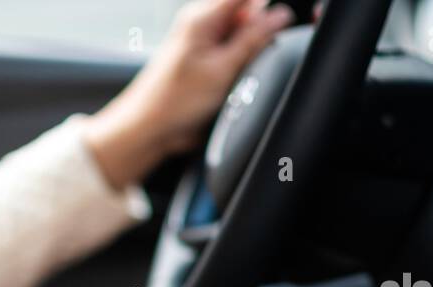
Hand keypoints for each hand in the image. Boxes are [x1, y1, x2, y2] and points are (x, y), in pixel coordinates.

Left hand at [84, 0, 294, 189]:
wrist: (148, 129)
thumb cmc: (174, 101)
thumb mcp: (222, 69)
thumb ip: (253, 40)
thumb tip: (280, 16)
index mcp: (203, 16)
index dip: (266, 7)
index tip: (284, 20)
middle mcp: (201, 23)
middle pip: (245, 12)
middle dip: (259, 29)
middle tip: (257, 56)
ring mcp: (201, 41)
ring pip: (240, 33)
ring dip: (248, 50)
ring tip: (238, 74)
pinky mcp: (202, 59)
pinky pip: (230, 51)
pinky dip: (238, 62)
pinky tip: (233, 80)